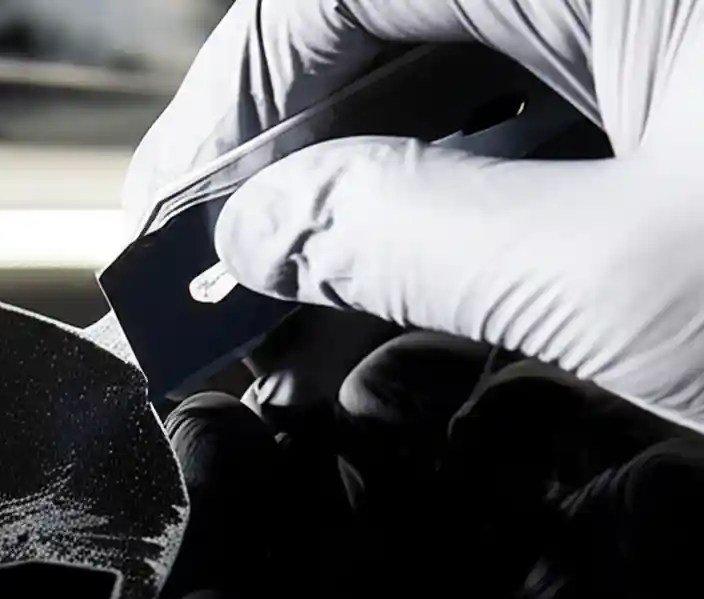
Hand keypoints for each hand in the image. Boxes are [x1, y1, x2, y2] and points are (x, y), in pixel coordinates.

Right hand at [124, 0, 703, 435]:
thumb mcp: (621, 278)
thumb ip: (412, 239)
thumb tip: (260, 234)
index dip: (228, 102)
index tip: (170, 214)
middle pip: (387, 46)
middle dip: (297, 177)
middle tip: (227, 293)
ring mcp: (655, 38)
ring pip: (461, 102)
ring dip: (375, 218)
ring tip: (302, 336)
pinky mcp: (681, 97)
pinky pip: (540, 142)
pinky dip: (467, 225)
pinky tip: (411, 306)